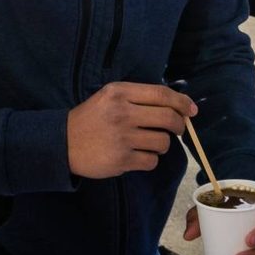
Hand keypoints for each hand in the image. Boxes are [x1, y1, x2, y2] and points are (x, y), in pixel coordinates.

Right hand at [68, 81, 195, 178]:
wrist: (63, 142)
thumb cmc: (91, 118)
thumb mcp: (110, 97)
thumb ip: (138, 97)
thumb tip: (176, 105)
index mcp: (120, 92)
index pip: (162, 94)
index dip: (182, 102)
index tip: (191, 110)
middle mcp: (123, 112)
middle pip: (168, 118)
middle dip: (178, 126)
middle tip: (175, 129)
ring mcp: (122, 137)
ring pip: (163, 142)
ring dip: (161, 144)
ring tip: (148, 143)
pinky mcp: (121, 159)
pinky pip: (151, 161)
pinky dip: (149, 160)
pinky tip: (137, 155)